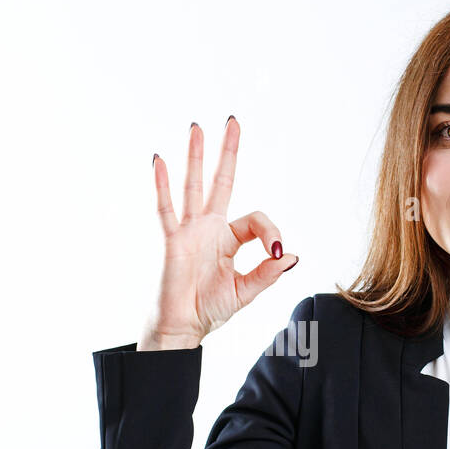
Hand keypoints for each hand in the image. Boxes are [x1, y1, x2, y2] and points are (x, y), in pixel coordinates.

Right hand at [137, 117, 297, 350]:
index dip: (270, 232)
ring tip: (197, 128)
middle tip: (232, 122)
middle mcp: (208, 228)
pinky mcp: (172, 241)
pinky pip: (165, 209)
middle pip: (220, 181)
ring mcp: (189, 231)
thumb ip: (267, 273)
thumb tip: (290, 255)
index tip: (276, 253)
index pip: (255, 219)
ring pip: (193, 186)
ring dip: (196, 157)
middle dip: (227, 152)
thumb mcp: (246, 291)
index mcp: (228, 239)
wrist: (182, 327)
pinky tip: (159, 161)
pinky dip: (162, 185)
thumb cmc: (209, 309)